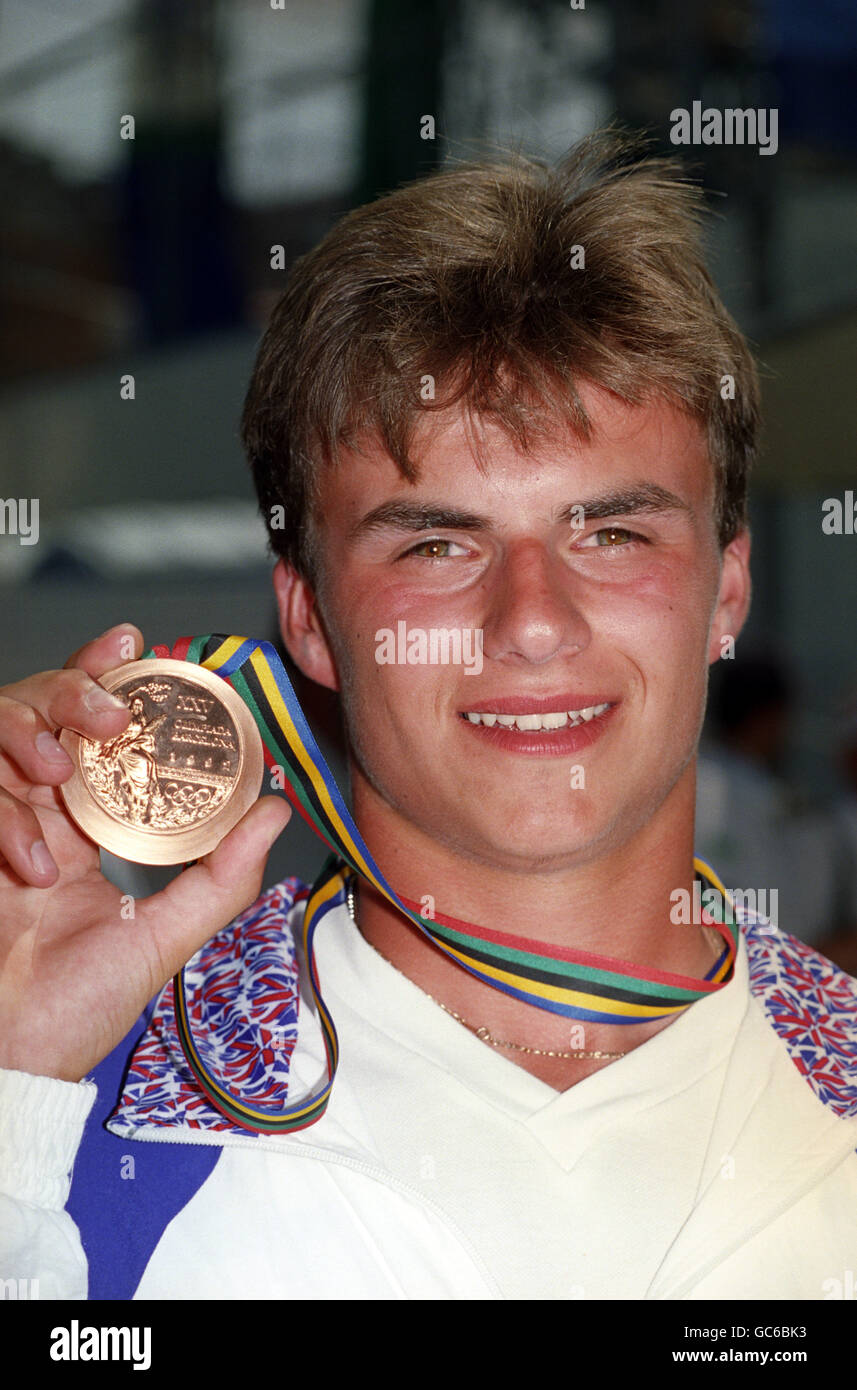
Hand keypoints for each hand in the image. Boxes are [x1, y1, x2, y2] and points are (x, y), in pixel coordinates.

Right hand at [0, 623, 290, 1080]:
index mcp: (85, 823)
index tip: (138, 644)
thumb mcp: (164, 935)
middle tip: (108, 706)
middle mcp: (37, 810)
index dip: (108, 676)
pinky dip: (3, 815)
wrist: (13, 1061)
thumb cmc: (76, 1009)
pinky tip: (30, 864)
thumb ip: (220, 874)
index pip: (95, 728)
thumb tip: (276, 808)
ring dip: (29, 731)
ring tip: (57, 766)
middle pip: (43, 705)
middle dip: (74, 687)